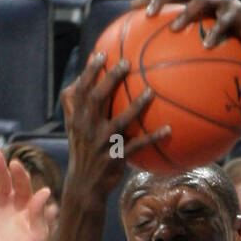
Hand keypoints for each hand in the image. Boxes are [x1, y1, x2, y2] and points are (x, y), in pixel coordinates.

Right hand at [60, 53, 169, 205]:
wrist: (84, 185)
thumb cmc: (83, 150)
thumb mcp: (72, 127)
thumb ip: (74, 104)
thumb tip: (79, 76)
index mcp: (77, 118)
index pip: (81, 90)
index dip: (90, 72)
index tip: (101, 55)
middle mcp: (88, 128)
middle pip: (98, 99)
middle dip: (110, 79)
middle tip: (126, 64)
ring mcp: (102, 144)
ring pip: (120, 121)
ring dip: (136, 106)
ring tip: (151, 91)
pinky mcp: (115, 158)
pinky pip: (137, 146)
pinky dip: (152, 138)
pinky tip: (168, 129)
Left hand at [135, 0, 240, 63]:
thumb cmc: (228, 40)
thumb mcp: (205, 38)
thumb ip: (187, 42)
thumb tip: (160, 63)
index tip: (131, 8)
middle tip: (149, 14)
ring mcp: (223, 0)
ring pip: (201, 0)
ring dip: (186, 14)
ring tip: (174, 29)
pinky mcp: (237, 11)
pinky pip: (224, 22)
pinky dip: (214, 33)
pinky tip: (207, 46)